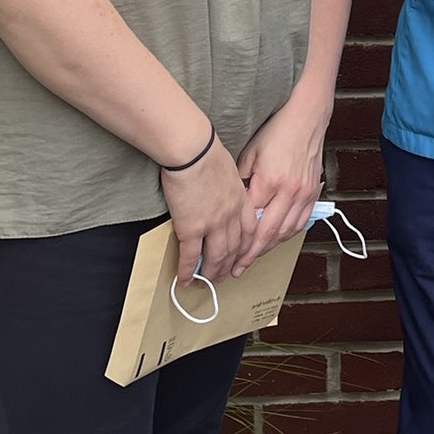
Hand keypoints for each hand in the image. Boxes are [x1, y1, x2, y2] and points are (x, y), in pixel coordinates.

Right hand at [159, 133, 255, 285]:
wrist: (193, 151)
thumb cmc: (206, 153)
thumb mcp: (229, 169)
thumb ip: (229, 186)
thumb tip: (223, 191)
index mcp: (242, 201)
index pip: (249, 232)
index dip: (245, 249)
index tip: (240, 258)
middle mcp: (232, 216)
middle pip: (233, 249)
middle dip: (227, 267)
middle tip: (220, 277)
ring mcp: (213, 224)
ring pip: (215, 257)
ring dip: (210, 273)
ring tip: (204, 283)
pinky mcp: (192, 227)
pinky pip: (191, 256)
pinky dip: (188, 271)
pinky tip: (184, 279)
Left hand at [235, 88, 331, 268]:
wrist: (307, 118)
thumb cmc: (277, 132)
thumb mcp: (250, 154)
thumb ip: (241, 181)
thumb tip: (232, 204)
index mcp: (270, 180)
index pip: (250, 220)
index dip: (237, 240)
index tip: (225, 254)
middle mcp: (289, 191)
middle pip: (268, 232)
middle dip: (251, 254)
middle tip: (236, 269)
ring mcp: (304, 193)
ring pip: (285, 232)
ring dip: (268, 248)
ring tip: (253, 259)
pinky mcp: (313, 193)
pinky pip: (300, 223)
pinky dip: (286, 236)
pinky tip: (275, 241)